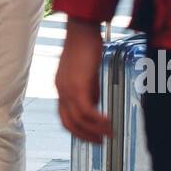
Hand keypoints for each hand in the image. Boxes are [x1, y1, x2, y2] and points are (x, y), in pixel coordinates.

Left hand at [56, 18, 112, 142]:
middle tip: (100, 142)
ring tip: (109, 134)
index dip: (77, 130)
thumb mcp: (86, 74)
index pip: (65, 117)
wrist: (81, 29)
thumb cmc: (85, 46)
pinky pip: (87, 111)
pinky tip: (109, 122)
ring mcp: (67, 89)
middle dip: (85, 136)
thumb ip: (89, 90)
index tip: (91, 136)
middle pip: (69, 123)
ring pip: (79, 120)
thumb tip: (95, 106)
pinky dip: (98, 120)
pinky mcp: (77, 85)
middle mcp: (61, 90)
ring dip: (95, 130)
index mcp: (61, 88)